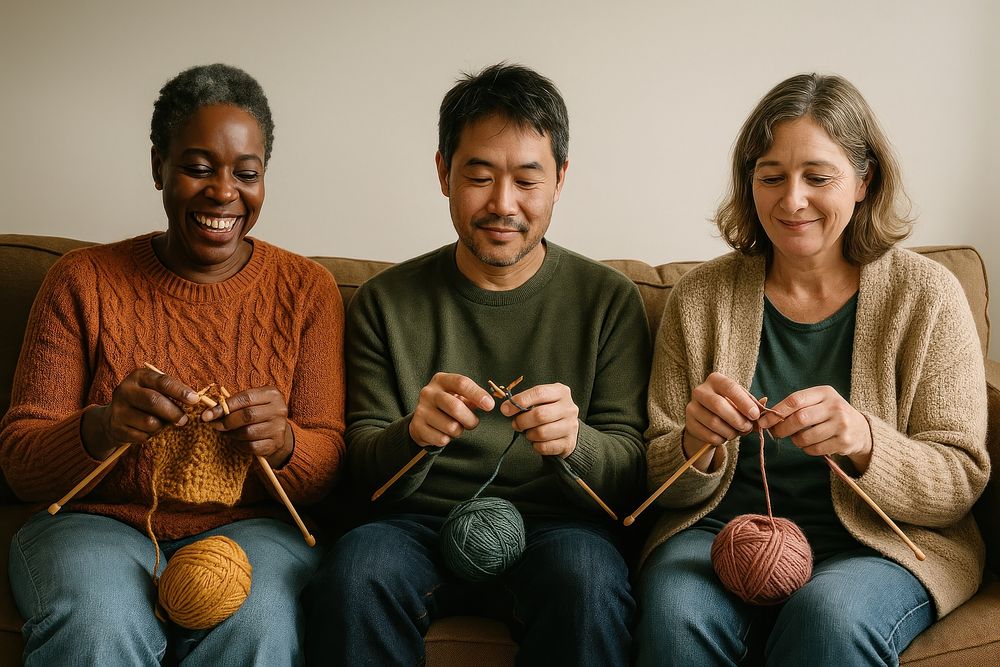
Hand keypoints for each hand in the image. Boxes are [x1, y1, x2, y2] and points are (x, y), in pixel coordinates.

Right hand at [83, 367, 199, 459]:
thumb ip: (171, 392)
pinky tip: (149, 432)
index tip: (195, 400)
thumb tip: (195, 401)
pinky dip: (151, 436)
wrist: (112, 418)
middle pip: (154, 401)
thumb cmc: (143, 400)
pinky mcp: (117, 428)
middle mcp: (125, 391)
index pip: (162, 382)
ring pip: (149, 422)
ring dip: (162, 426)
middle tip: (185, 420)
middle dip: (173, 412)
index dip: (180, 391)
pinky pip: (142, 436)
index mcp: (138, 377)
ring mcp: (118, 410)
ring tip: (164, 425)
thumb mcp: (153, 389)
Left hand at [201, 386, 293, 467]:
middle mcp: (279, 410)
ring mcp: (279, 428)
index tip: (207, 415)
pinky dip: (240, 444)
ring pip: (248, 432)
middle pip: (247, 415)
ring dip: (233, 434)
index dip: (224, 406)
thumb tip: (208, 414)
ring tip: (228, 432)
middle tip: (215, 425)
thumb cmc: (258, 412)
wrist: (279, 430)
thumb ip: (233, 403)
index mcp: (272, 394)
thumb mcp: (251, 402)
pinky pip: (252, 446)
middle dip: (227, 421)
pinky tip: (238, 441)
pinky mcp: (276, 443)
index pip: (245, 398)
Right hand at [409, 373, 494, 447]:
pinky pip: (442, 439)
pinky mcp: (417, 426)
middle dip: (470, 419)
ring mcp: (421, 409)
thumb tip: (487, 403)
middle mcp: (429, 392)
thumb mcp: (458, 395)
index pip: (461, 383)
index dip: (478, 394)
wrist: (422, 420)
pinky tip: (443, 433)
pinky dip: (448, 439)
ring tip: (455, 426)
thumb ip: (472, 397)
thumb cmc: (446, 405)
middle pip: (456, 407)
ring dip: (459, 431)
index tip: (489, 405)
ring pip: (451, 427)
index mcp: (441, 380)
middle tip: (473, 422)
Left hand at [499, 382, 578, 457]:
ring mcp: (571, 426)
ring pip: (542, 432)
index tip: (506, 409)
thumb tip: (506, 408)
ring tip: (528, 432)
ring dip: (529, 434)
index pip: (539, 393)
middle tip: (516, 424)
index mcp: (561, 392)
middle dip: (522, 421)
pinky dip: (536, 445)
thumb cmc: (549, 411)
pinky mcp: (568, 443)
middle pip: (540, 414)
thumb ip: (526, 401)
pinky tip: (536, 441)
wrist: (568, 429)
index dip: (519, 401)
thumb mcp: (542, 400)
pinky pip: (545, 447)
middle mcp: (569, 408)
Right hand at [682, 372, 760, 468]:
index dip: (744, 402)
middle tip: (748, 427)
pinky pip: (708, 435)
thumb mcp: (741, 402)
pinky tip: (724, 436)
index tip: (755, 415)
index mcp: (715, 380)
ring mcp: (692, 407)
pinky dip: (721, 439)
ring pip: (714, 422)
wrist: (706, 420)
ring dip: (731, 432)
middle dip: (737, 419)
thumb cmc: (729, 408)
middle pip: (718, 405)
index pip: (730, 387)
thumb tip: (763, 403)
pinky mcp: (689, 424)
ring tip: (737, 432)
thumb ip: (753, 404)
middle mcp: (700, 391)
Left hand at [756, 385, 872, 468]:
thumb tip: (767, 417)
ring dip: (796, 441)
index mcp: (825, 392)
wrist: (861, 429)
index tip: (763, 421)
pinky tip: (811, 444)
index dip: (776, 412)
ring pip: (805, 437)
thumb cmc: (830, 414)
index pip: (795, 400)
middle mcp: (835, 406)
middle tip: (775, 433)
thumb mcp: (818, 402)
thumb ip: (796, 406)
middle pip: (799, 419)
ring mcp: (841, 425)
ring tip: (798, 438)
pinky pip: (814, 449)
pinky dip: (806, 449)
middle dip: (782, 429)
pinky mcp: (844, 442)